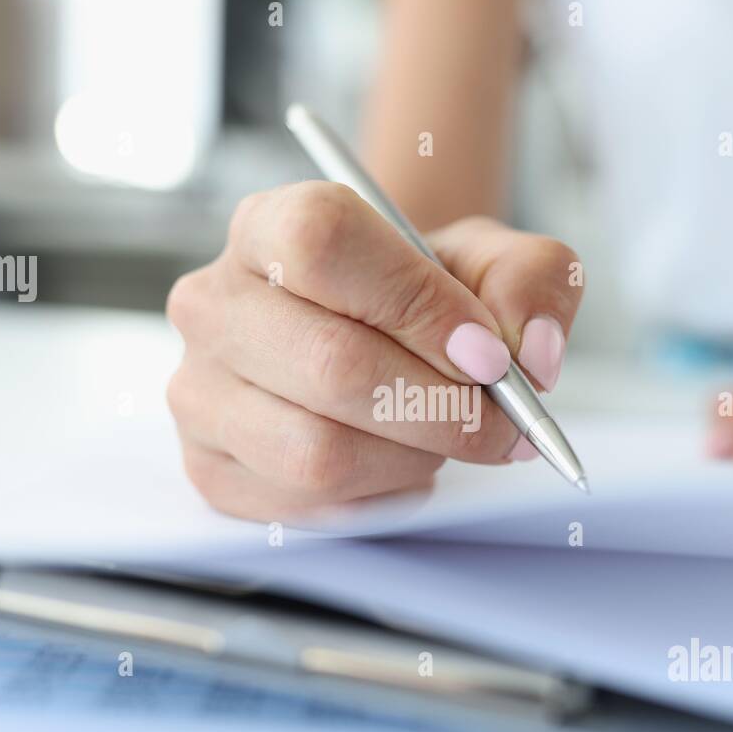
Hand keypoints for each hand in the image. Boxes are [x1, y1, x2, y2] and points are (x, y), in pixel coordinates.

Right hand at [166, 182, 582, 520]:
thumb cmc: (420, 300)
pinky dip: (377, 496)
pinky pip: (307, 505)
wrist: (373, 345)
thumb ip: (531, 279)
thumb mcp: (488, 262)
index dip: (417, 303)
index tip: (487, 353)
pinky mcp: (210, 469)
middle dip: (442, 409)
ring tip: (438, 438)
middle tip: (499, 423)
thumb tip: (531, 352)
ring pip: (318, 451)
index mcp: (269, 226)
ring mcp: (201, 391)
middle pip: (331, 365)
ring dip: (412, 458)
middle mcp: (215, 304)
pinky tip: (396, 465)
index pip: (324, 244)